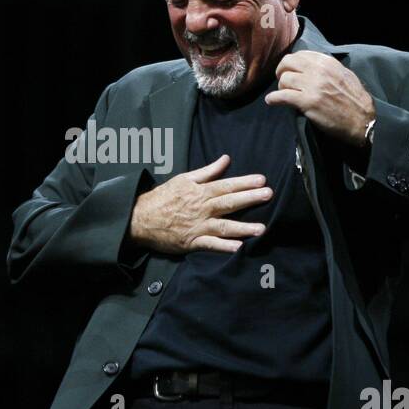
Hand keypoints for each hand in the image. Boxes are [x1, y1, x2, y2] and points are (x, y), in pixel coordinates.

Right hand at [127, 154, 271, 254]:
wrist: (140, 218)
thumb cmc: (162, 197)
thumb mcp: (183, 179)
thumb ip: (207, 171)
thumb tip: (225, 159)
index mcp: (200, 192)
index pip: (226, 185)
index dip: (244, 182)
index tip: (262, 180)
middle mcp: (202, 208)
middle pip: (229, 203)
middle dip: (250, 199)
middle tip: (269, 195)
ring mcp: (198, 226)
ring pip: (224, 226)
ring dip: (243, 227)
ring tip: (262, 229)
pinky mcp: (192, 242)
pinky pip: (210, 245)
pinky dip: (224, 247)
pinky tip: (239, 248)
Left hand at [266, 51, 375, 146]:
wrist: (362, 121)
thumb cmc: (355, 100)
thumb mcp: (345, 76)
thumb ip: (328, 69)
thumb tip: (312, 67)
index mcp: (328, 63)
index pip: (300, 55)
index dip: (291, 63)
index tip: (290, 71)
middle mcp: (319, 71)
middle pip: (287, 63)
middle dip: (281, 71)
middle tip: (282, 81)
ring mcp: (312, 86)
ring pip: (284, 79)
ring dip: (280, 87)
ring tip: (284, 94)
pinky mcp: (307, 102)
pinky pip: (282, 96)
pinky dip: (274, 98)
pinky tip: (272, 101)